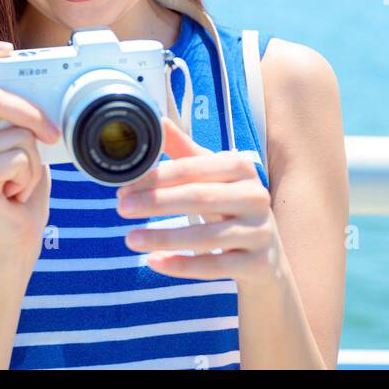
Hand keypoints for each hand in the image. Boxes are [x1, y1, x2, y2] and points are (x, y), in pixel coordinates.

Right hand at [0, 37, 59, 264]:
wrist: (16, 239)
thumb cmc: (21, 186)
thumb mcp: (18, 139)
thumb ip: (15, 113)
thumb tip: (36, 81)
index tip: (7, 49)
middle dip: (31, 113)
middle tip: (51, 134)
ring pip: (15, 133)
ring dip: (33, 159)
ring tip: (19, 180)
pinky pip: (18, 158)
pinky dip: (29, 177)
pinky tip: (14, 194)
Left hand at [115, 116, 281, 283]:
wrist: (267, 255)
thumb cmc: (230, 206)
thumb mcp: (213, 177)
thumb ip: (185, 152)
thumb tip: (158, 120)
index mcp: (242, 167)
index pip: (192, 169)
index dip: (156, 177)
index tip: (125, 187)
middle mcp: (255, 196)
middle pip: (198, 198)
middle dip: (156, 203)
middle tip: (121, 208)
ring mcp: (259, 232)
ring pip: (205, 237)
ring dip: (163, 237)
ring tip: (130, 238)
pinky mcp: (257, 264)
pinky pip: (214, 267)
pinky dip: (181, 266)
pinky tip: (154, 261)